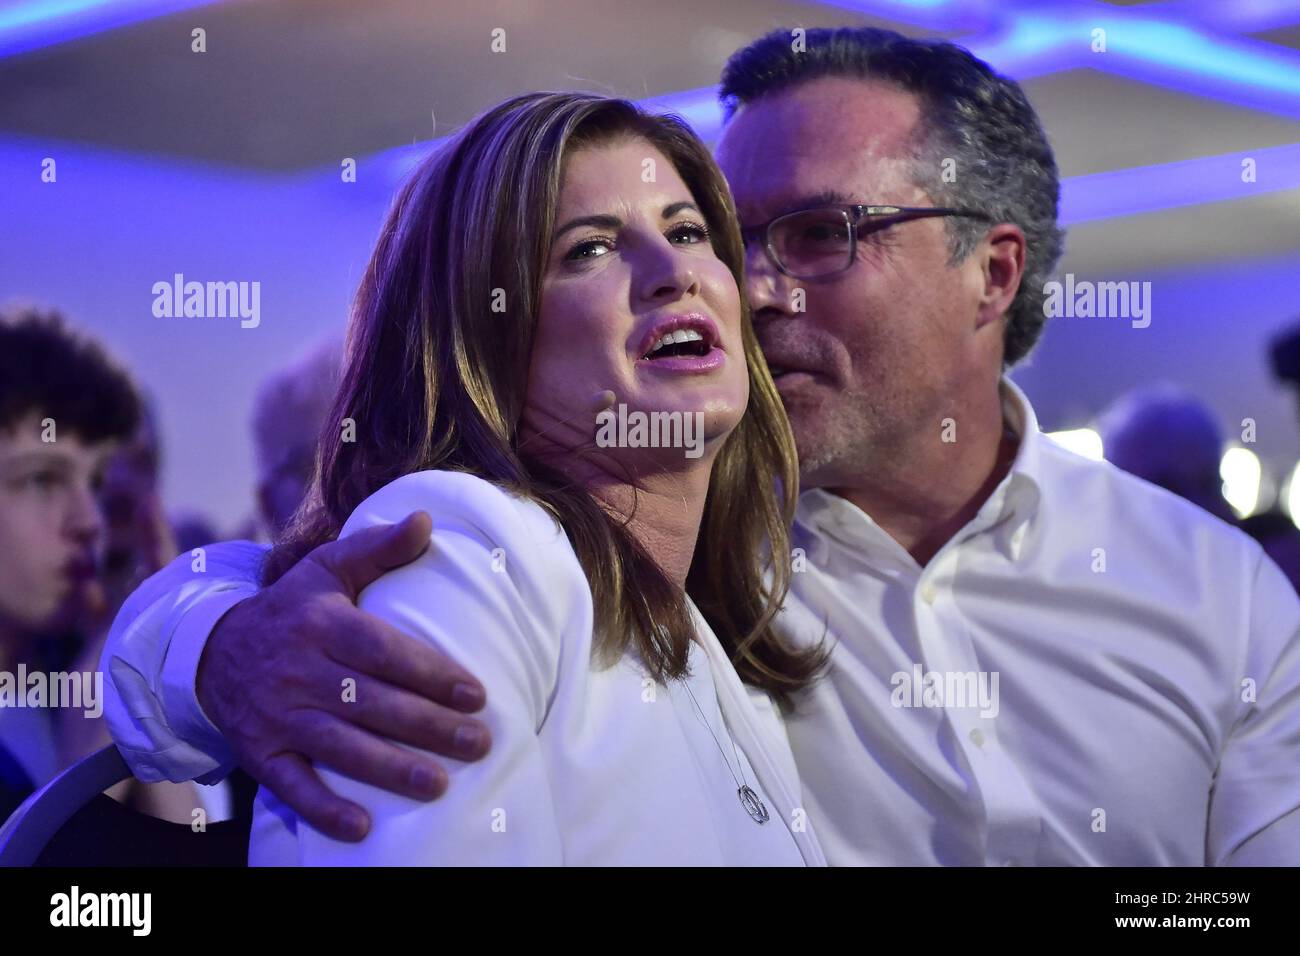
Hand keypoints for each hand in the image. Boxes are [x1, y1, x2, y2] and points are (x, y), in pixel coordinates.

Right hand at [196, 511, 490, 840]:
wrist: (210, 652)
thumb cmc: (291, 609)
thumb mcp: (327, 568)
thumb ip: (379, 547)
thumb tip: (427, 520)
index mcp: (322, 625)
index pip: (383, 652)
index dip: (431, 673)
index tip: (477, 693)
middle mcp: (299, 672)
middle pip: (372, 703)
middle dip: (428, 726)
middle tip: (478, 743)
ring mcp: (278, 716)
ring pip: (340, 747)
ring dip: (390, 769)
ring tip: (439, 784)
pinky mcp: (260, 753)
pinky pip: (292, 786)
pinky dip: (324, 809)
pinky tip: (363, 827)